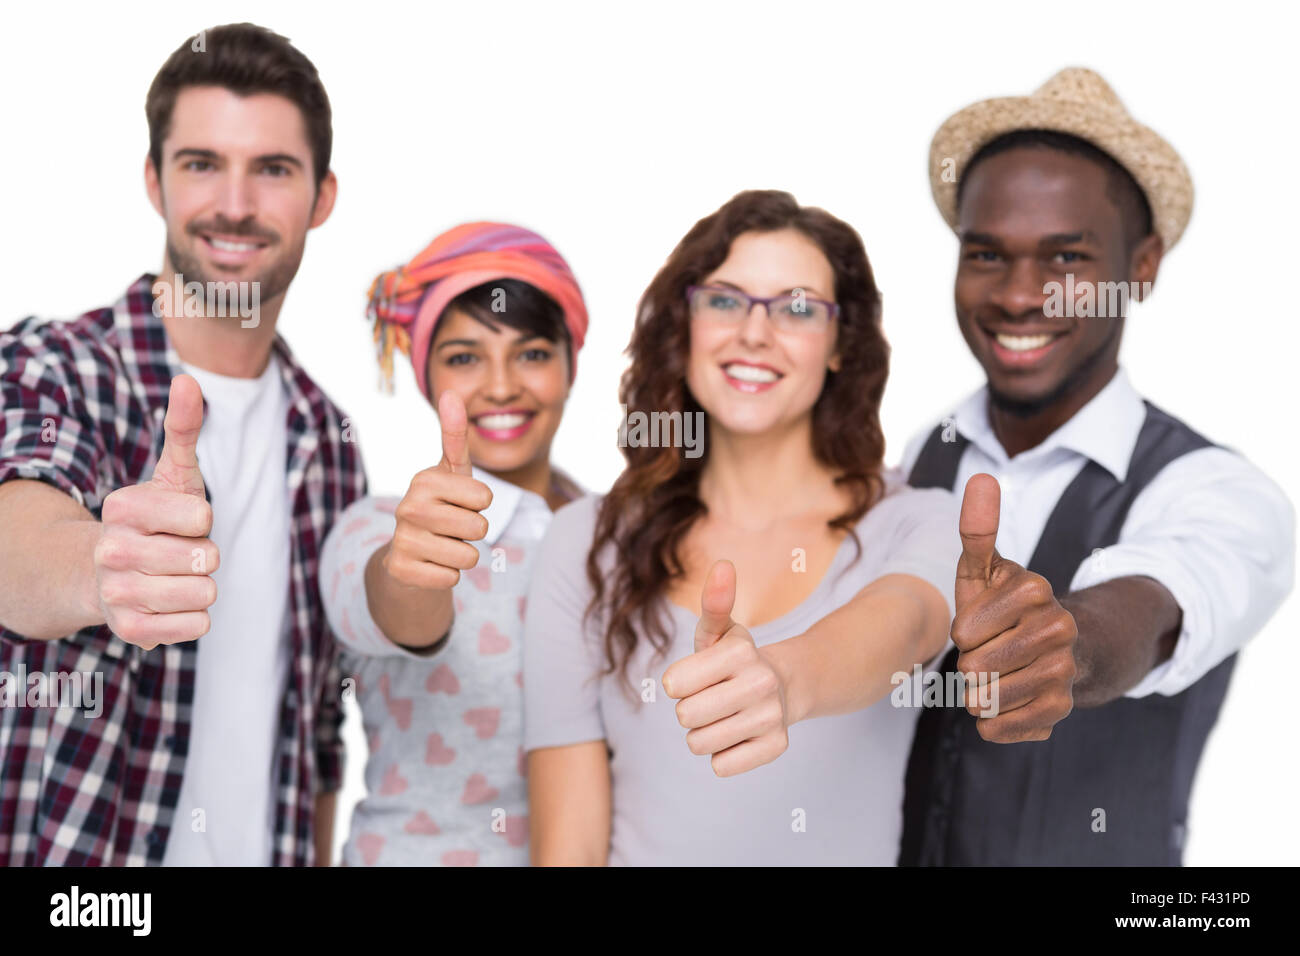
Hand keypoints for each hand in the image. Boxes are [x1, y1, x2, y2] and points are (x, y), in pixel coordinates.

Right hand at [93, 374, 218, 649]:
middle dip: (205, 555)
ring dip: (202, 586)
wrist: (110, 577)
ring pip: (206, 593)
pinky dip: (196, 617)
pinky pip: (199, 626)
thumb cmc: (157, 521)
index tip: (180, 520)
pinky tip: (171, 604)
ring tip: (174, 577)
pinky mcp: (132, 632)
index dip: (202, 520)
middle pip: (207, 558)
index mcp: (122, 508)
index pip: (202, 516)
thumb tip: (188, 380)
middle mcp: (111, 550)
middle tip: (179, 552)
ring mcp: (118, 593)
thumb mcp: (173, 473)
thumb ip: (183, 427)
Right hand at [381, 390, 492, 589]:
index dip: (480, 506)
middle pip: (479, 528)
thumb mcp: (452, 472)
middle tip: (452, 528)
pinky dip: (447, 575)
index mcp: (424, 480)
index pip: (484, 498)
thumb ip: (455, 435)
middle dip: (473, 533)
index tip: (460, 504)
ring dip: (462, 556)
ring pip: (468, 557)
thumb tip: (451, 391)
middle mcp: (408, 507)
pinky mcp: (400, 570)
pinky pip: (451, 579)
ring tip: (442, 545)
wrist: (408, 555)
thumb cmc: (440, 507)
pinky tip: (431, 564)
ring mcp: (401, 539)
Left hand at [662, 560, 789, 775]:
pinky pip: (721, 766)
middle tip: (711, 698)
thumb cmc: (734, 659)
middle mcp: (761, 682)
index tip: (696, 677)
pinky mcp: (776, 747)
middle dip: (689, 710)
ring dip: (703, 734)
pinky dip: (722, 756)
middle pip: (685, 716)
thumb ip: (714, 602)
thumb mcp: (719, 630)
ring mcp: (771, 716)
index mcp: (739, 652)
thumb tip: (723, 565)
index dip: (678, 683)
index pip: (673, 683)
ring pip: (699, 743)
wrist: (784, 687)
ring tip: (723, 717)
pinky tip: (738, 735)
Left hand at [952, 473, 1077, 741]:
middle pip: (974, 665)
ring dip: (978, 693)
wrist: (1051, 650)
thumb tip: (981, 477)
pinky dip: (992, 720)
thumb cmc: (1002, 607)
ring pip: (986, 698)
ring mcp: (1064, 671)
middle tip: (990, 652)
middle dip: (970, 663)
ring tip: (996, 676)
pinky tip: (1006, 701)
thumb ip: (977, 529)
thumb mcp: (985, 570)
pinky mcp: (1062, 709)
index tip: (982, 623)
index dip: (964, 631)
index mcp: (1035, 590)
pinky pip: (1000, 726)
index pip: (965, 630)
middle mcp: (1059, 628)